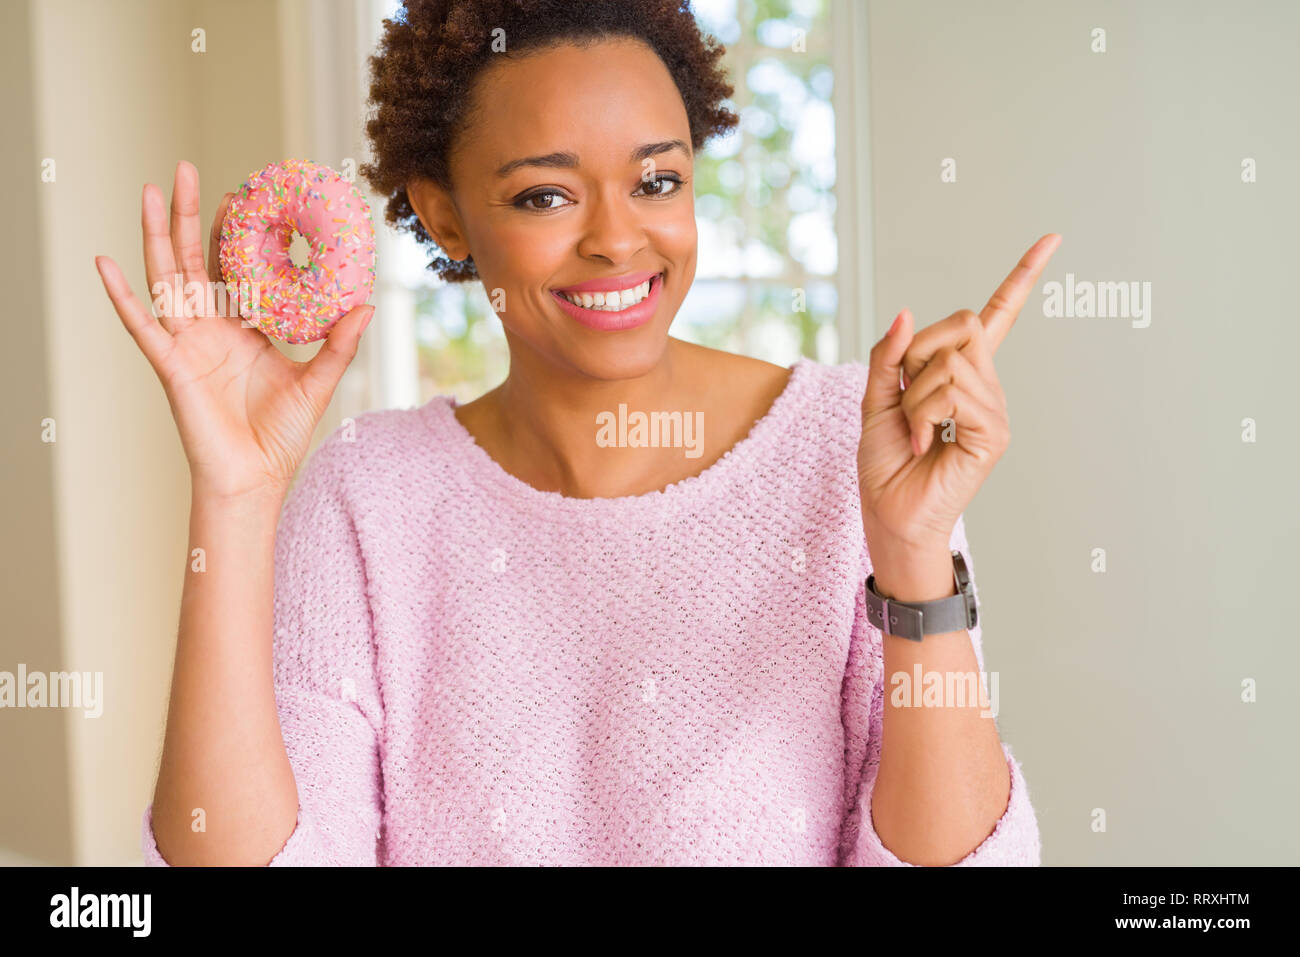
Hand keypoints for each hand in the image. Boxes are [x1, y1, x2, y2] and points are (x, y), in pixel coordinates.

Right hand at [95, 161, 373, 502]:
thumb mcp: (318, 382)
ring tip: (150, 191)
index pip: (234, 268)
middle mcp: (210, 328)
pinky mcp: (171, 364)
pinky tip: (105, 263)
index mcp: (243, 328)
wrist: (255, 479)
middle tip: (184, 168)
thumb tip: (366, 305)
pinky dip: (122, 296)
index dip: (234, 232)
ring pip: (166, 277)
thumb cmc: (281, 436)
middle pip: (194, 259)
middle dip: (189, 214)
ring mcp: (187, 342)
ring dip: (156, 235)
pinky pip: (142, 325)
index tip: (241, 193)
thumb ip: (339, 344)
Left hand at [858, 234, 1060, 565]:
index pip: (998, 316)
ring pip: (949, 361)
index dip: (1022, 277)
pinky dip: (924, 416)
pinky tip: (926, 444)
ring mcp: (994, 408)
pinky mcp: (994, 433)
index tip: (1051, 239)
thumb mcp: (876, 398)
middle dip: (918, 352)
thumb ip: (888, 355)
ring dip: (915, 396)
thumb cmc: (886, 463)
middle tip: (907, 396)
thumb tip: (905, 312)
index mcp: (961, 373)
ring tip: (916, 431)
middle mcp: (986, 385)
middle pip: (964, 322)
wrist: (890, 513)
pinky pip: (953, 393)